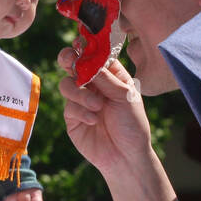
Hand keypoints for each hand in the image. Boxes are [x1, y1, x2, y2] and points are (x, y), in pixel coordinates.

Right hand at [58, 50, 153, 174]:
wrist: (125, 157)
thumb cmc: (132, 125)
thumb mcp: (124, 97)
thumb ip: (105, 77)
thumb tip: (86, 58)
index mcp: (110, 75)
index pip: (95, 55)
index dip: (86, 47)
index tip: (80, 43)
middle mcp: (94, 84)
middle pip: (73, 64)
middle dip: (68, 59)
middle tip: (70, 60)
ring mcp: (81, 100)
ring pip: (67, 84)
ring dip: (80, 93)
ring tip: (96, 106)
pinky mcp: (72, 117)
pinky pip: (69, 106)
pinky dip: (81, 112)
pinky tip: (94, 121)